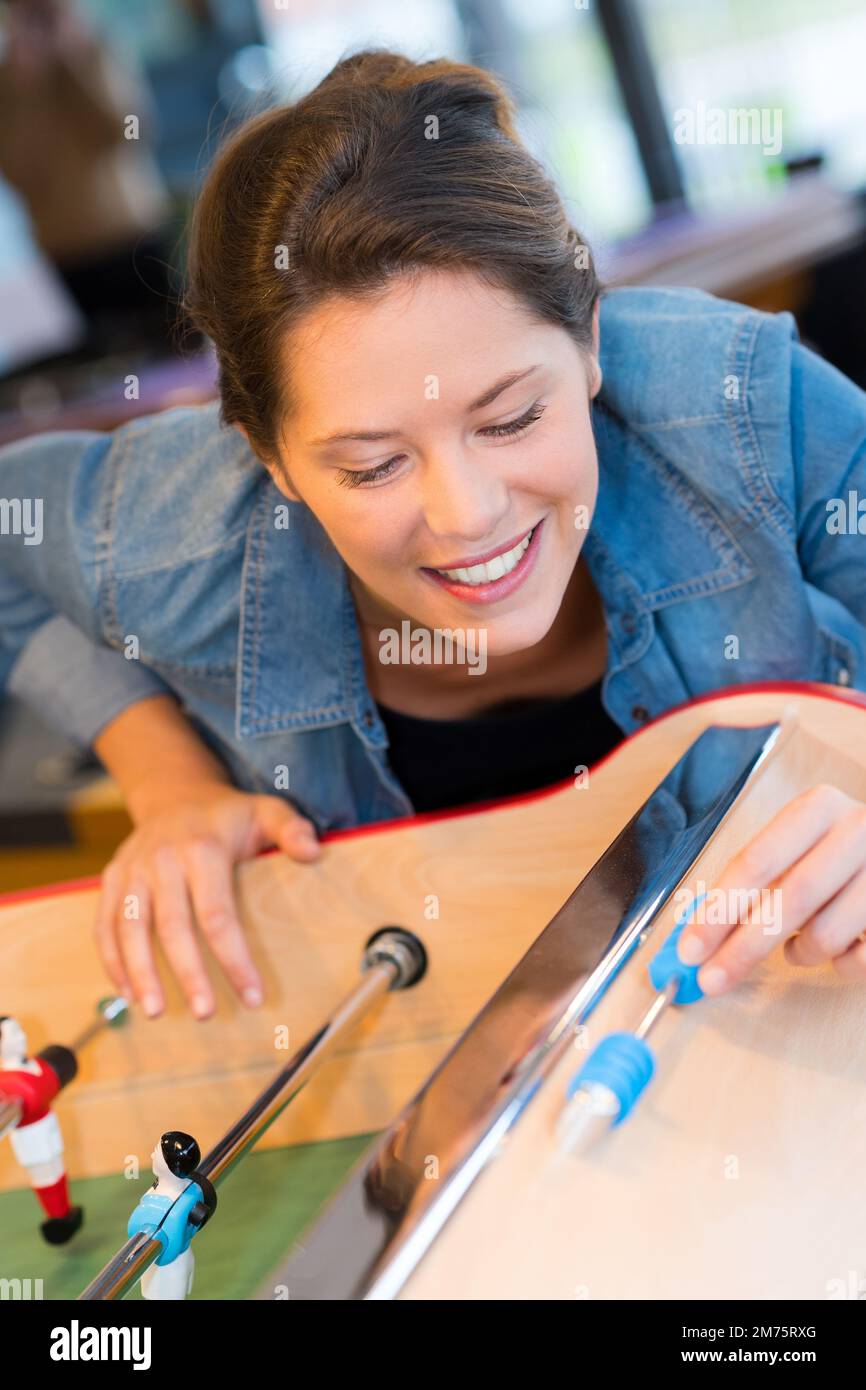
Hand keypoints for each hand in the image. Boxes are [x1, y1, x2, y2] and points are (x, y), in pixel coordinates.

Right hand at [94, 788, 321, 1019]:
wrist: (174, 795)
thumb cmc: (227, 816)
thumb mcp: (265, 811)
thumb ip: (291, 828)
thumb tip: (314, 852)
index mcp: (202, 850)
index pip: (217, 914)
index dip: (234, 958)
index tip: (253, 995)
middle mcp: (161, 860)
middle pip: (172, 926)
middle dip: (188, 973)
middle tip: (205, 1013)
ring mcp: (131, 871)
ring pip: (128, 929)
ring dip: (140, 973)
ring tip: (155, 1011)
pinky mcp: (111, 880)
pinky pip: (104, 925)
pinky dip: (113, 961)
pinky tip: (128, 993)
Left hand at [677, 783, 865, 993]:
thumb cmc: (835, 852)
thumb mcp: (797, 846)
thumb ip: (753, 882)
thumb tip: (697, 935)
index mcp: (818, 808)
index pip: (756, 862)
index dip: (719, 909)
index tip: (690, 949)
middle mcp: (857, 832)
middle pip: (790, 899)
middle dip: (744, 947)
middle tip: (712, 979)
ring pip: (826, 933)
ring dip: (799, 954)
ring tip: (796, 948)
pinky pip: (859, 959)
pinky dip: (839, 964)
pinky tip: (839, 948)